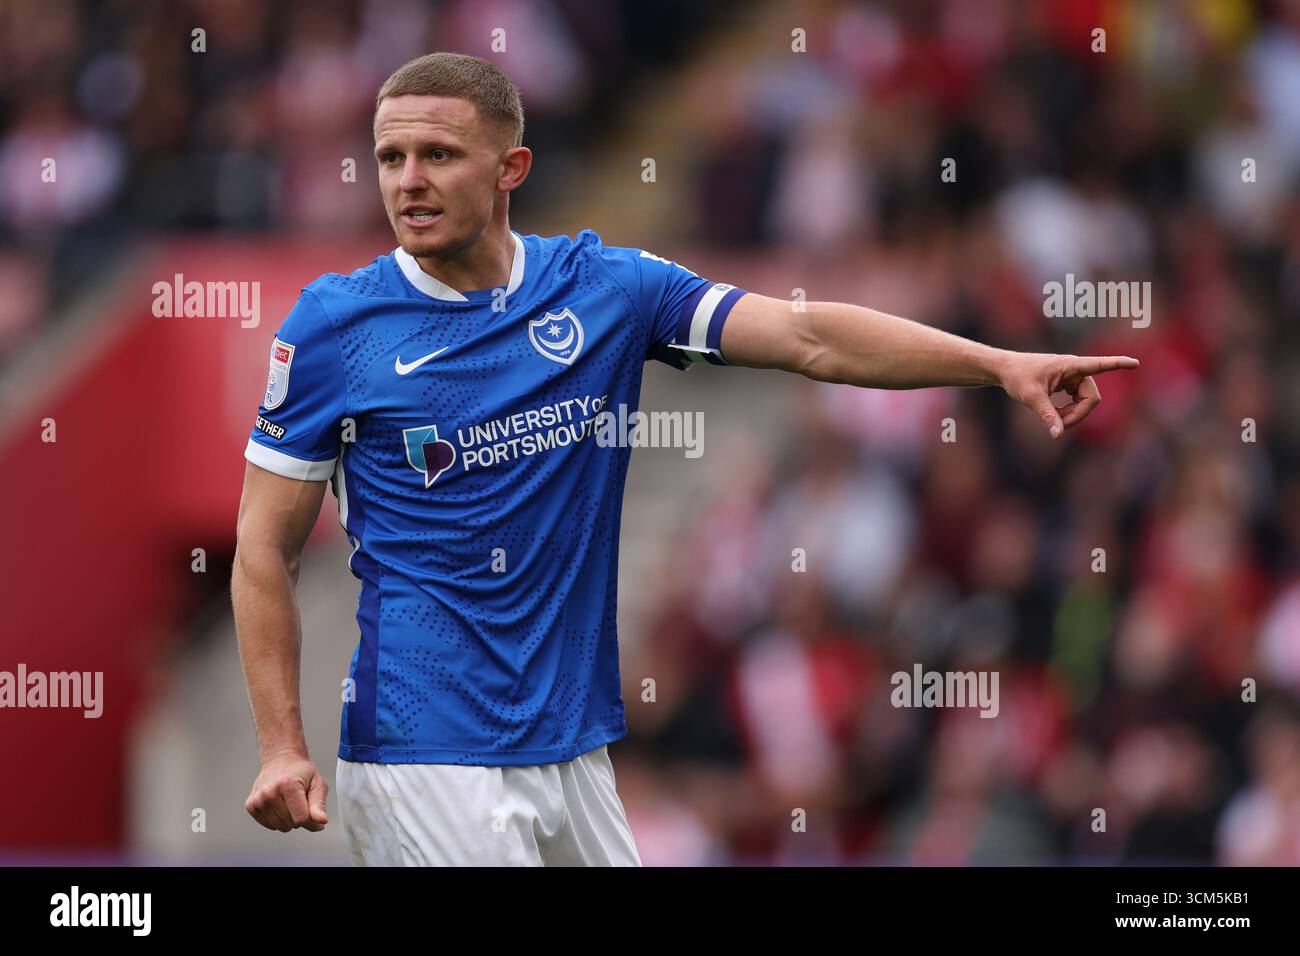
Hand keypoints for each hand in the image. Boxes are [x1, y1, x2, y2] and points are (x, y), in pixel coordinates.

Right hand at [245, 751, 328, 832]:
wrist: (281, 759)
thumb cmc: (301, 772)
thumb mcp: (318, 783)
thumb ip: (319, 804)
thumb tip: (321, 821)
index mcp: (288, 785)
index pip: (302, 818)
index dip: (313, 822)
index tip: (316, 818)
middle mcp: (270, 792)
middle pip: (292, 824)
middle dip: (300, 818)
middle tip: (301, 801)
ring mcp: (258, 799)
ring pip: (280, 827)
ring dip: (289, 820)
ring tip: (289, 802)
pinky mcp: (251, 806)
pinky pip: (269, 825)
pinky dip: (277, 820)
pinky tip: (280, 805)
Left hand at [996, 352, 1139, 438]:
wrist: (1006, 370)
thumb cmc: (1017, 377)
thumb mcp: (1031, 397)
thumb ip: (1046, 415)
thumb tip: (1058, 435)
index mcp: (1070, 365)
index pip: (1098, 364)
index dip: (1117, 364)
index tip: (1135, 363)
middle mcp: (1075, 370)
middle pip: (1091, 398)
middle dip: (1078, 414)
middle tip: (1058, 425)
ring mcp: (1073, 378)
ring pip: (1085, 403)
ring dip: (1072, 415)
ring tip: (1053, 419)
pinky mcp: (1068, 385)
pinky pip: (1077, 403)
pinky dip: (1068, 412)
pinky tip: (1054, 415)